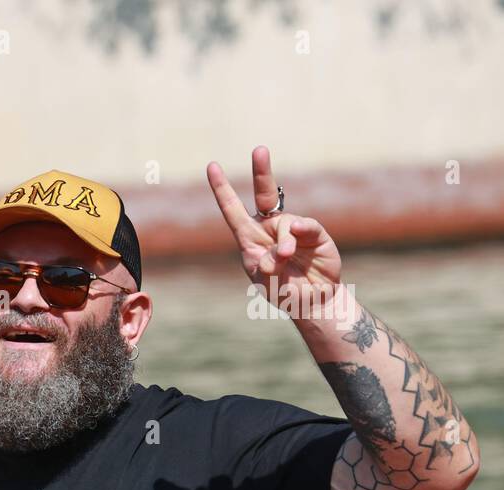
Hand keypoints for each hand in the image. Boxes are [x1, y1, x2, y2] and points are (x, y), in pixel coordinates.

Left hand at [206, 146, 342, 320]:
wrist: (310, 300)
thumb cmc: (281, 290)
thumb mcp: (265, 282)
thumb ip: (267, 266)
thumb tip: (282, 248)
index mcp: (250, 236)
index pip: (232, 209)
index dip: (222, 188)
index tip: (212, 166)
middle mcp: (270, 227)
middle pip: (264, 194)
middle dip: (262, 171)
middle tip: (259, 150)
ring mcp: (293, 229)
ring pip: (285, 223)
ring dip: (284, 244)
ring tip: (286, 258)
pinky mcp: (315, 234)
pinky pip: (306, 226)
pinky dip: (301, 231)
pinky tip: (296, 239)